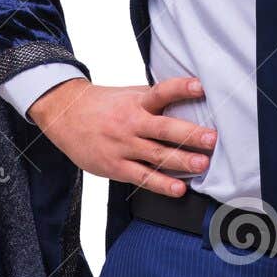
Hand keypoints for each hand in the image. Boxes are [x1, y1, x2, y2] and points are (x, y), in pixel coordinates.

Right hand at [27, 75, 216, 197]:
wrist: (65, 115)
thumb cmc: (103, 105)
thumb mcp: (128, 95)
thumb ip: (154, 100)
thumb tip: (188, 99)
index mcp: (136, 102)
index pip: (160, 92)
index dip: (180, 88)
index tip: (199, 87)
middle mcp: (130, 123)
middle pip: (163, 129)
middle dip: (189, 135)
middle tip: (211, 139)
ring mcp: (123, 146)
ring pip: (156, 155)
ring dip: (181, 161)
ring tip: (202, 164)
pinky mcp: (115, 166)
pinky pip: (142, 177)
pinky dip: (161, 184)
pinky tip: (178, 188)